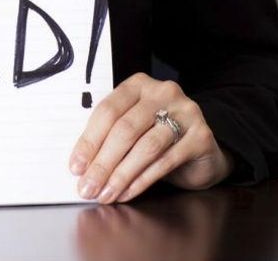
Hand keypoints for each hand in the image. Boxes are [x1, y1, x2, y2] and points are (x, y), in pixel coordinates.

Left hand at [69, 73, 233, 203]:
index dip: (89, 141)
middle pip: (125, 129)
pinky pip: (166, 161)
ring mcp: (186, 112)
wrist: (202, 150)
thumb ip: (109, 136)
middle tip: (88, 187)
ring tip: (106, 194)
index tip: (76, 167)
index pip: (107, 111)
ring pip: (145, 146)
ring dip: (121, 175)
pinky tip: (127, 192)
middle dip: (102, 163)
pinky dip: (142, 180)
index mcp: (138, 85)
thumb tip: (81, 166)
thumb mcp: (132, 129)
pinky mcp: (201, 136)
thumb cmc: (158, 138)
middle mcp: (163, 92)